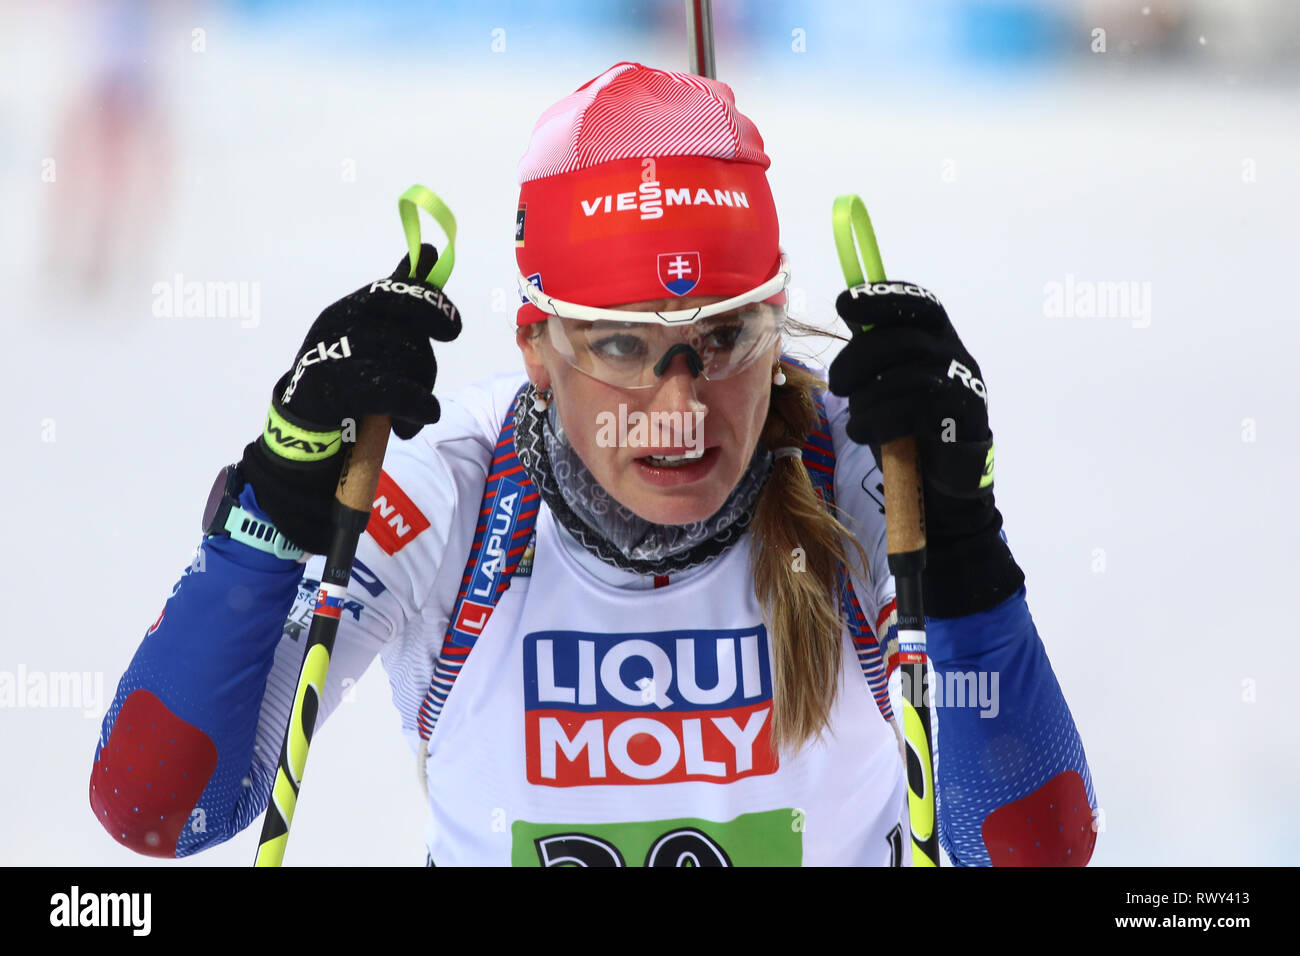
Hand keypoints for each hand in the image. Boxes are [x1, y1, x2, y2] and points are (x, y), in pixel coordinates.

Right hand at [239, 244, 460, 552]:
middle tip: (434, 359)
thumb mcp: (371, 332)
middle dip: (429, 342)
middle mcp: (343, 322)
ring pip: (408, 359)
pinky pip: (396, 391)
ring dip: (421, 387)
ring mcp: (338, 353)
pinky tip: (424, 415)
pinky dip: (419, 406)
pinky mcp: (338, 389)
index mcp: (352, 308)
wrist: (302, 424)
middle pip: (408, 323)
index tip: (451, 330)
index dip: (432, 305)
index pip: (398, 292)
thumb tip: (432, 254)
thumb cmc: (345, 374)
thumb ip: (401, 297)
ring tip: (412, 410)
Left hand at [828, 280, 1021, 615]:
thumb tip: (850, 316)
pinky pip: (914, 407)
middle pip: (905, 335)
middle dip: (860, 356)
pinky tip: (865, 433)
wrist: (941, 493)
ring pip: (908, 373)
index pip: (919, 303)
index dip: (882, 297)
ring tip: (855, 420)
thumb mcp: (885, 387)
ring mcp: (964, 387)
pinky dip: (878, 419)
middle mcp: (958, 357)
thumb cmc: (908, 435)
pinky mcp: (962, 420)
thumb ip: (874, 355)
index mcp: (940, 342)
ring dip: (867, 397)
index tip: (845, 304)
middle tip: (836, 384)